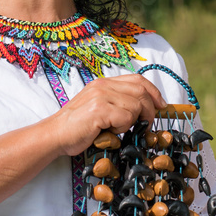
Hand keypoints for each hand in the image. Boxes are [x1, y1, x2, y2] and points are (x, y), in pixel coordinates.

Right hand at [45, 75, 165, 157]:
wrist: (55, 135)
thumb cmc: (78, 128)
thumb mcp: (99, 108)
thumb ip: (117, 104)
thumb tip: (145, 110)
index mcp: (104, 83)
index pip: (137, 80)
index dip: (153, 92)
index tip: (161, 105)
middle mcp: (103, 85)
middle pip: (141, 91)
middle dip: (150, 109)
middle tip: (146, 124)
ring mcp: (101, 96)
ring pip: (136, 105)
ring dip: (133, 121)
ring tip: (118, 129)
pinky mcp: (99, 110)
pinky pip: (126, 116)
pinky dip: (123, 127)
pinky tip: (110, 132)